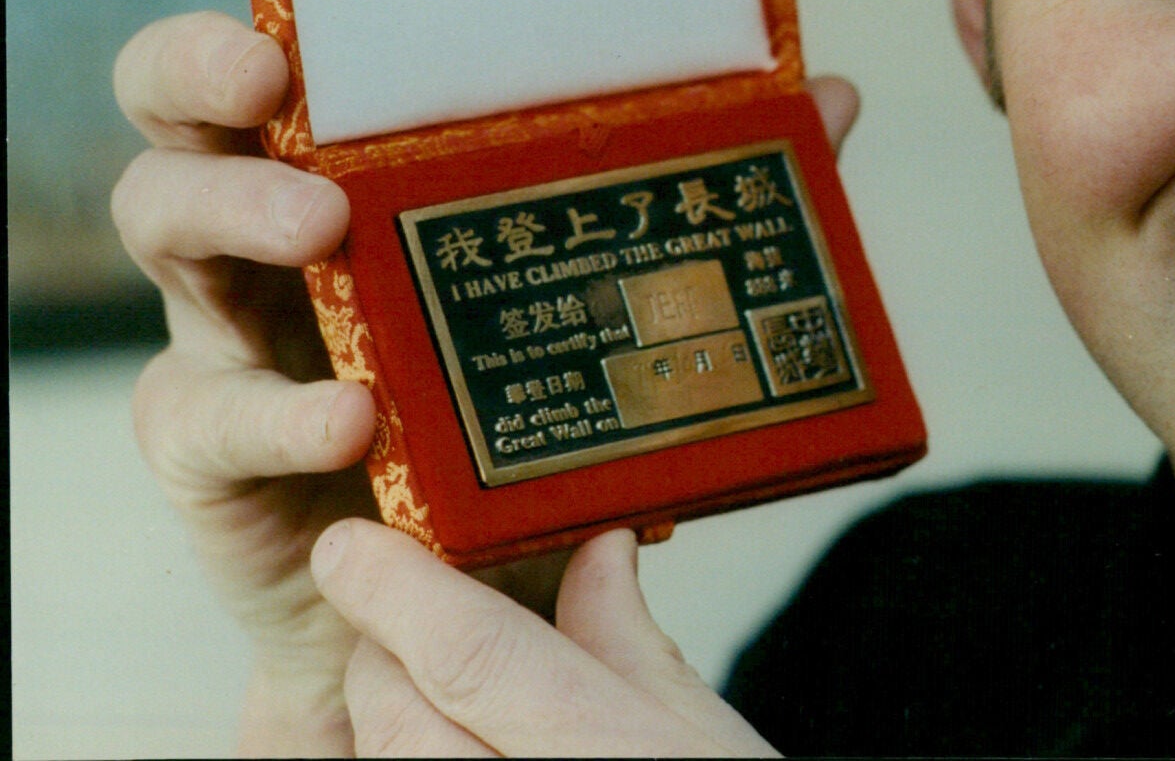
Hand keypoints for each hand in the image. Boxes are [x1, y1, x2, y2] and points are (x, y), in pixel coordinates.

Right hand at [114, 10, 858, 752]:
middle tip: (272, 87)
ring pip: (165, 240)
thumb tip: (831, 98)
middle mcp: (265, 240)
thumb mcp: (600, 295)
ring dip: (236, 217)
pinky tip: (354, 417)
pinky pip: (212, 417)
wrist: (458, 592)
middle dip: (202, 90)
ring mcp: (228, 341)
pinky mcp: (215, 454)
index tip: (287, 25)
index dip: (238, 34)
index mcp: (349, 175)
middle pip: (178, 129)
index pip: (255, 72)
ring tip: (322, 228)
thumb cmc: (516, 409)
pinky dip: (282, 411)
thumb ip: (704, 194)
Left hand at [321, 523, 776, 755]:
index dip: (396, 588)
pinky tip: (468, 756)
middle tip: (427, 628)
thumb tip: (598, 554)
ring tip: (456, 712)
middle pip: (399, 710)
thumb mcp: (712, 742)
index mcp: (611, 754)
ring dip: (398, 725)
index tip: (350, 546)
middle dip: (394, 652)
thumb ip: (633, 647)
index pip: (468, 653)